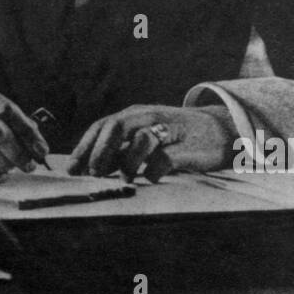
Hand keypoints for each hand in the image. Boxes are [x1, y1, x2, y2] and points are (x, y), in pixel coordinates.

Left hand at [67, 105, 234, 181]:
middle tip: (94, 173)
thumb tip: (92, 166)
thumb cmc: (178, 137)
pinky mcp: (188, 147)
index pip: (102, 125)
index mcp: (135, 114)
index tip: (71, 168)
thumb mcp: (147, 137)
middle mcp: (149, 117)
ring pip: (141, 139)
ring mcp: (169, 130)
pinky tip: (150, 179)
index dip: (84, 146)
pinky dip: (152, 172)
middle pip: (116, 126)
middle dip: (100, 151)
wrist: (222, 129)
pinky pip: (164, 159)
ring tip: (124, 177)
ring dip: (126, 161)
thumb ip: (123, 148)